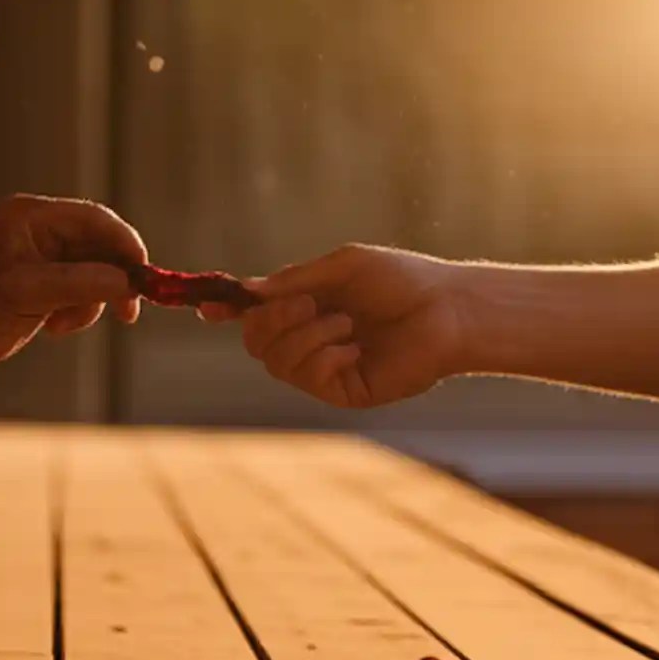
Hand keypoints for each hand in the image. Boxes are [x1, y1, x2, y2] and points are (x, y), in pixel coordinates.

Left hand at [0, 193, 147, 389]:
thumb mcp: (28, 294)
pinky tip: (51, 325)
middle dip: (112, 281)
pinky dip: (78, 312)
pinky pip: (86, 291)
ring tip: (59, 323)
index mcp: (32, 217)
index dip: (126, 246)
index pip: (96, 220)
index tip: (143, 279)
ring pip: (99, 272)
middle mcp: (42, 228)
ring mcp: (47, 254)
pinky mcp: (50, 280)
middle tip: (126, 314)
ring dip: (90, 303)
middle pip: (102, 246)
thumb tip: (130, 282)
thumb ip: (81, 283)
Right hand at [203, 244, 467, 407]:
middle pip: (257, 343)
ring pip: (278, 362)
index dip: (228, 311)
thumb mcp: (341, 267)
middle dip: (272, 321)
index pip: (256, 315)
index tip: (209, 307)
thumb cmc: (403, 280)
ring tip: (345, 323)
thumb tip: (247, 292)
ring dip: (306, 336)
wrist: (450, 310)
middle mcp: (311, 341)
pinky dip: (324, 356)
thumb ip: (293, 280)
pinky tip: (354, 347)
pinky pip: (309, 378)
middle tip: (307, 303)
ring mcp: (327, 369)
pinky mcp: (345, 392)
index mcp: (307, 308)